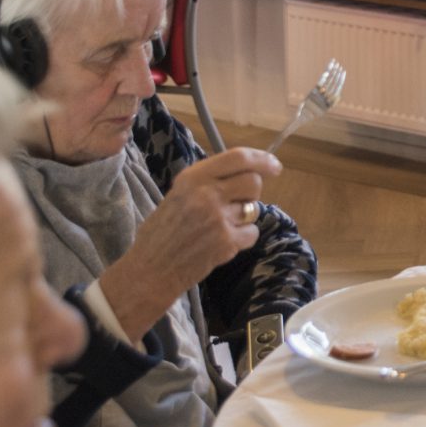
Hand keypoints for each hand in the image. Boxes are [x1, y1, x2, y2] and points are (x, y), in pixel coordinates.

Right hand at [101, 147, 280, 338]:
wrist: (151, 268)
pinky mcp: (227, 242)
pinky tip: (221, 243)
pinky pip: (252, 233)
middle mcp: (206, 194)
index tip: (274, 166)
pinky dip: (242, 239)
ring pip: (254, 209)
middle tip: (236, 204)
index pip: (238, 158)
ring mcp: (218, 218)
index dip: (261, 160)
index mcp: (192, 178)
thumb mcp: (178, 195)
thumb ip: (208, 183)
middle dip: (251, 193)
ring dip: (244, 218)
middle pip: (253, 182)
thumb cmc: (162, 232)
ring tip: (219, 227)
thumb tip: (247, 173)